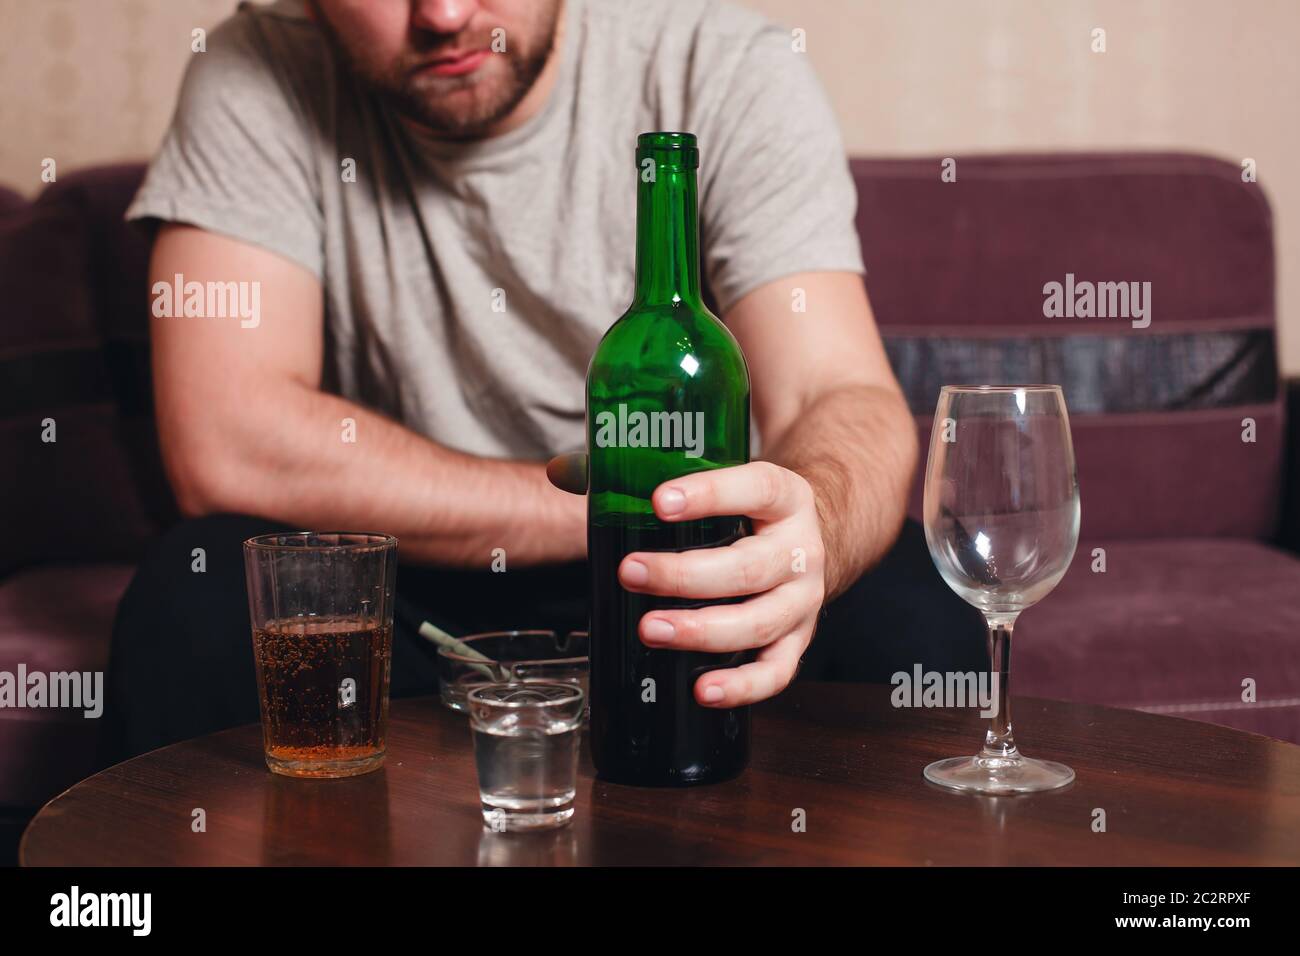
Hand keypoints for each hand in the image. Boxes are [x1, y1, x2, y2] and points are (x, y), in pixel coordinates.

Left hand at [549, 453, 825, 707]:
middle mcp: (801, 550)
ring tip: (651, 630)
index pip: (754, 489)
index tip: (658, 501)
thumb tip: (566, 473)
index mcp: (786, 498)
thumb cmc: (752, 509)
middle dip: (683, 575)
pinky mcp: (799, 640)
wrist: (820, 535)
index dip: (709, 494)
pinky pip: (776, 671)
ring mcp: (802, 600)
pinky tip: (702, 689)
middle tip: (631, 572)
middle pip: (749, 567)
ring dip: (702, 630)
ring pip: (759, 622)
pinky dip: (741, 685)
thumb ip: (654, 469)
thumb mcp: (725, 477)